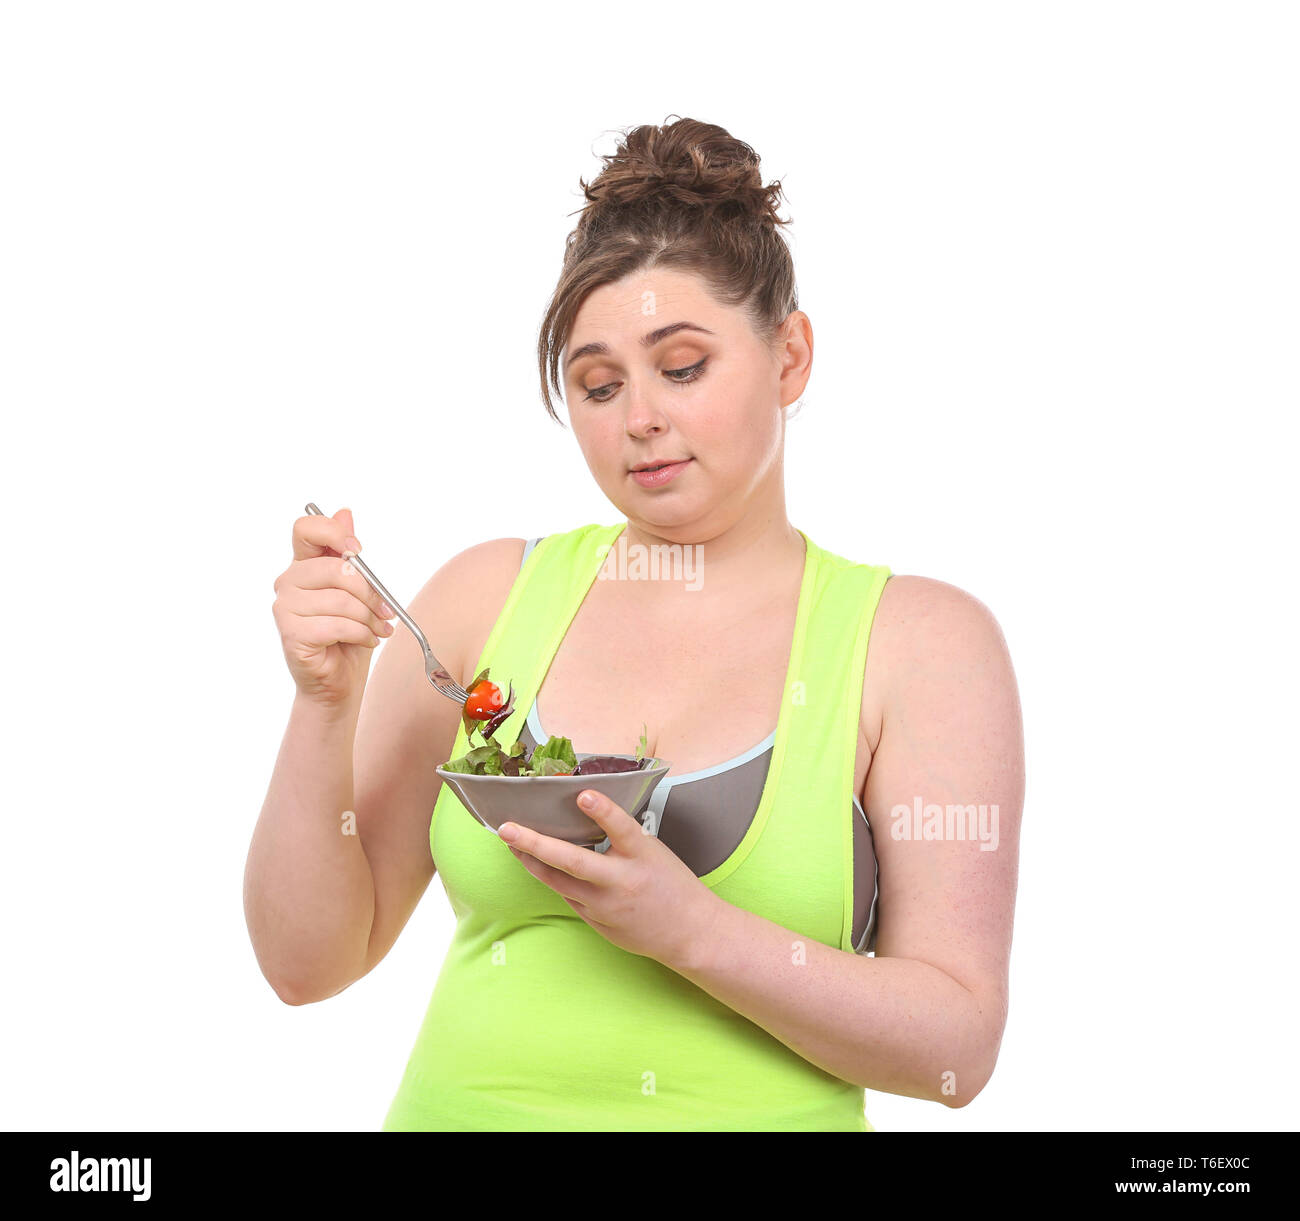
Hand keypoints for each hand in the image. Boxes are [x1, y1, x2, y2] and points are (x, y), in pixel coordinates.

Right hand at [271, 507, 397, 706]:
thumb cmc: (348, 636)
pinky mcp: (291, 633)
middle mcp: (288, 582)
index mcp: (304, 565)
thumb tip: (345, 512)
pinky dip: (362, 634)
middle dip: (371, 592)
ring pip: (341, 600)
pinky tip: (366, 642)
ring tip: (377, 630)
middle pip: (336, 569)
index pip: (306, 528)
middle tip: (386, 611)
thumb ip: (349, 556)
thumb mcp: (358, 592)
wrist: (338, 683)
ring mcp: (285, 608)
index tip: (357, 552)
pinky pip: (337, 625)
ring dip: (369, 618)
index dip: (334, 532)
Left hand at [499, 788, 723, 969]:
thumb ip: (623, 838)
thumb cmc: (673, 885)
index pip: (623, 829)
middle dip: (536, 844)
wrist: (689, 934)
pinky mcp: (596, 923)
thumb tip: (585, 814)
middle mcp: (621, 883)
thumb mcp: (654, 852)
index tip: (583, 794)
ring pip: (559, 882)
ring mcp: (606, 907)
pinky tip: (536, 863)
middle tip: (507, 828)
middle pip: (574, 862)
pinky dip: (552, 878)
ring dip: (532, 861)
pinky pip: (568, 897)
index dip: (604, 812)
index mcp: (643, 858)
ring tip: (511, 842)